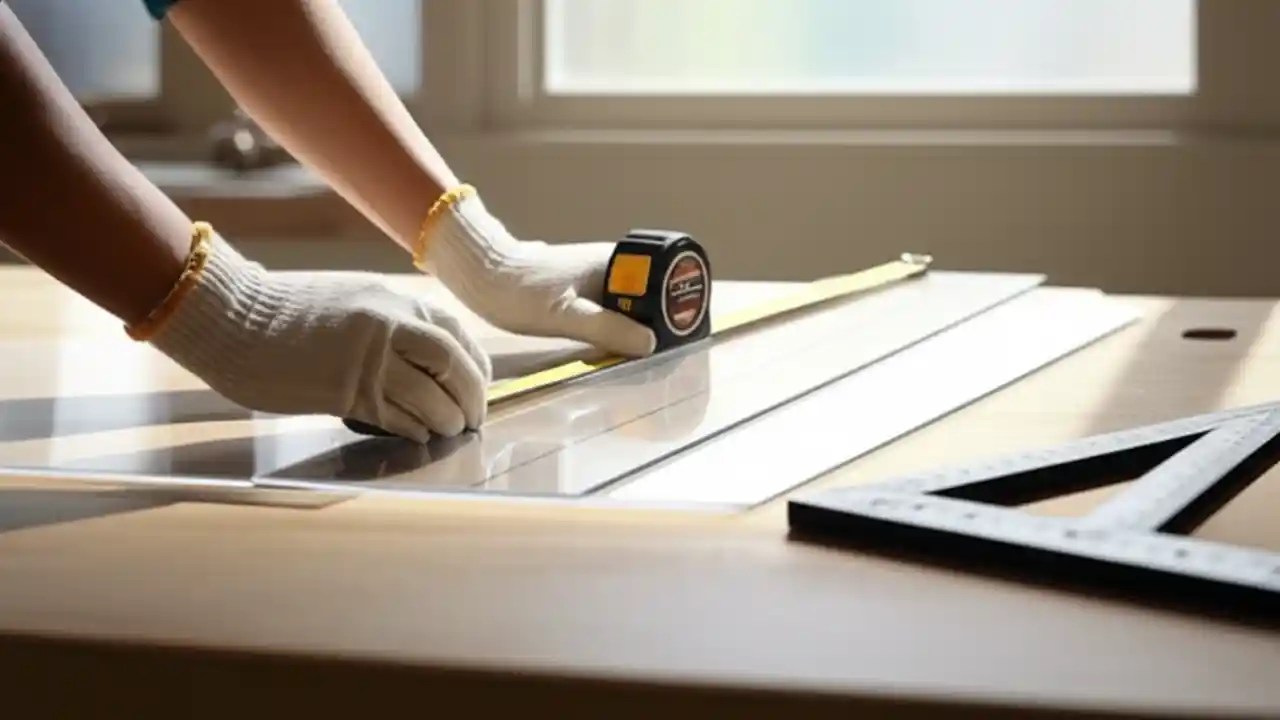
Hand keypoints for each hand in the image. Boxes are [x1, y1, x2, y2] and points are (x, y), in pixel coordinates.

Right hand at [146, 227, 490, 442]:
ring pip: (431, 395)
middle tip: (474, 416)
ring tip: (450, 429)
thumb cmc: (282, 312)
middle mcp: (389, 324)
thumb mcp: (349, 299)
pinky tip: (418, 435)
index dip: (474, 362)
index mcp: (391, 299)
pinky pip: (397, 417)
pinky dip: (415, 429)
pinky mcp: (347, 392)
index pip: (454, 331)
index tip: (478, 382)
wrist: (232, 319)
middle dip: (471, 395)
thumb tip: (421, 353)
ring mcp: (369, 358)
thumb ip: (388, 321)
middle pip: (453, 363)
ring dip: (447, 418)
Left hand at [416, 187, 657, 358]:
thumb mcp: (566, 316)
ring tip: (646, 355)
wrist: (481, 275)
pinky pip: (614, 308)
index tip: (683, 332)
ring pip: (633, 302)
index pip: (665, 277)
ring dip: (640, 326)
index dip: (678, 303)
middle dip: (662, 320)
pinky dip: (619, 327)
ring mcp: (597, 277)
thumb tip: (651, 344)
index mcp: (615, 263)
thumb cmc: (521, 291)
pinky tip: (615, 347)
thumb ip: (609, 329)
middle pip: (652, 293)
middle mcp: (611, 266)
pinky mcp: (582, 290)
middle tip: (666, 352)